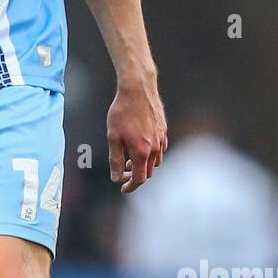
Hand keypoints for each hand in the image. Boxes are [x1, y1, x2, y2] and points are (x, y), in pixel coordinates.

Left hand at [107, 71, 166, 193]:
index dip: (130, 186)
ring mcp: (162, 139)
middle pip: (148, 172)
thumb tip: (116, 178)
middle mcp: (155, 148)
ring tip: (129, 158)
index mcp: (142, 152)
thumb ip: (115, 160)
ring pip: (156, 161)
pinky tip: (140, 146)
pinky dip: (151, 154)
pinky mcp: (164, 130)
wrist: (138, 89)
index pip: (139, 179)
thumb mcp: (113, 137)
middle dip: (135, 176)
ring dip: (144, 165)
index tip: (122, 188)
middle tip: (122, 172)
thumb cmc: (122, 112)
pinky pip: (160, 149)